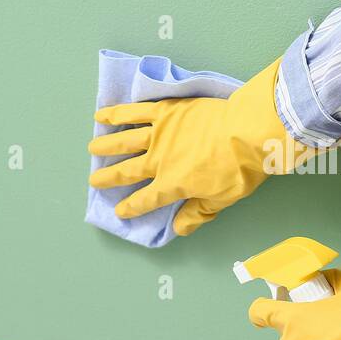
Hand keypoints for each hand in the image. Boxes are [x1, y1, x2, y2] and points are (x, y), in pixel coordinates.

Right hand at [89, 58, 316, 236]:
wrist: (247, 132)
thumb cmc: (238, 169)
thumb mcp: (222, 199)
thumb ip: (197, 214)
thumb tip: (178, 228)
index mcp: (172, 185)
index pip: (146, 200)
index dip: (131, 207)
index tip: (119, 210)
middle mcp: (158, 161)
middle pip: (127, 171)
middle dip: (108, 178)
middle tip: (94, 180)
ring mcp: (160, 134)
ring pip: (125, 141)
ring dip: (107, 145)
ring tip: (93, 148)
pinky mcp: (166, 111)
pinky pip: (136, 112)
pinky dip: (117, 113)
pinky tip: (102, 115)